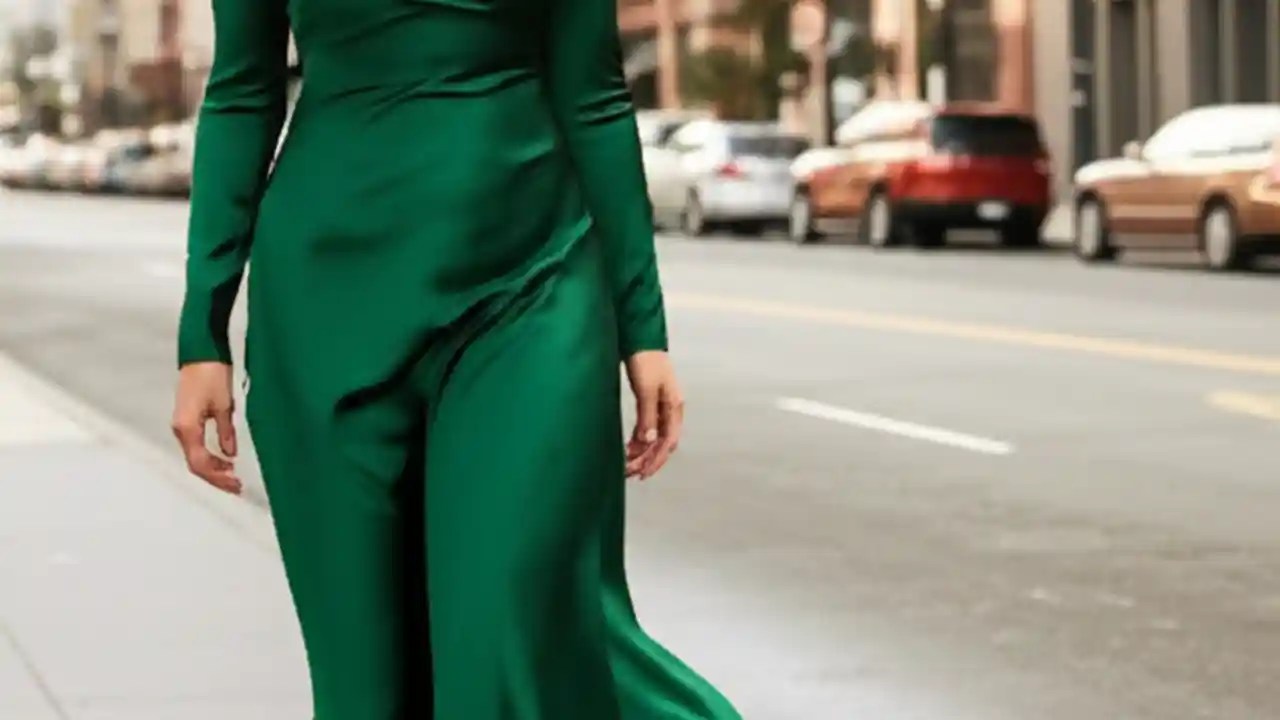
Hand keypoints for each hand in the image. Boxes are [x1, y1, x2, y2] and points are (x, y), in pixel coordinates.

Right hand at [171, 362, 240, 493]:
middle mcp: (180, 429)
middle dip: (216, 477)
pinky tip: (225, 460)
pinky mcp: (187, 420)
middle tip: (237, 486)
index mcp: (187, 427)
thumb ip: (226, 432)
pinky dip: (210, 456)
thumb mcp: (224, 405)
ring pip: (195, 456)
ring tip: (233, 476)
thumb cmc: (213, 375)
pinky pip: (196, 446)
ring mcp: (181, 425)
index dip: (218, 477)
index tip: (236, 484)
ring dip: (213, 468)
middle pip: (196, 464)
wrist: (202, 353)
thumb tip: (230, 454)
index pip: (200, 463)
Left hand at [624, 350, 683, 479]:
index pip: (668, 441)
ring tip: (626, 464)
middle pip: (662, 443)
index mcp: (674, 406)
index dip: (656, 460)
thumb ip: (648, 417)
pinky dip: (638, 440)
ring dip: (642, 452)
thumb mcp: (646, 390)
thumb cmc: (645, 360)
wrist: (639, 338)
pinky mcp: (650, 401)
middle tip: (630, 473)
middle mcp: (671, 409)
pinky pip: (646, 428)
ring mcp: (661, 406)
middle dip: (647, 460)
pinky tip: (627, 448)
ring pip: (654, 437)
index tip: (642, 473)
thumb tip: (648, 442)